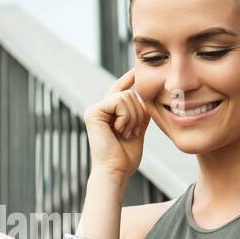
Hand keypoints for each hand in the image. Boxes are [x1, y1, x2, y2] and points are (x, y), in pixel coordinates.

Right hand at [82, 66, 152, 182]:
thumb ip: (140, 113)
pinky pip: (119, 102)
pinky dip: (125, 117)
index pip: (120, 90)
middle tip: (132, 133)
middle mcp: (98, 108)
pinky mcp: (93, 111)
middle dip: (138, 113)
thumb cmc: (126, 156)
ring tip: (125, 133)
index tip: (137, 68)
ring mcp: (94, 109)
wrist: (116, 170)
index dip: (129, 78)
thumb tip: (146, 96)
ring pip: (126, 97)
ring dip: (133, 118)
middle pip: (129, 94)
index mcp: (108, 113)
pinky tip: (119, 130)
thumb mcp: (137, 130)